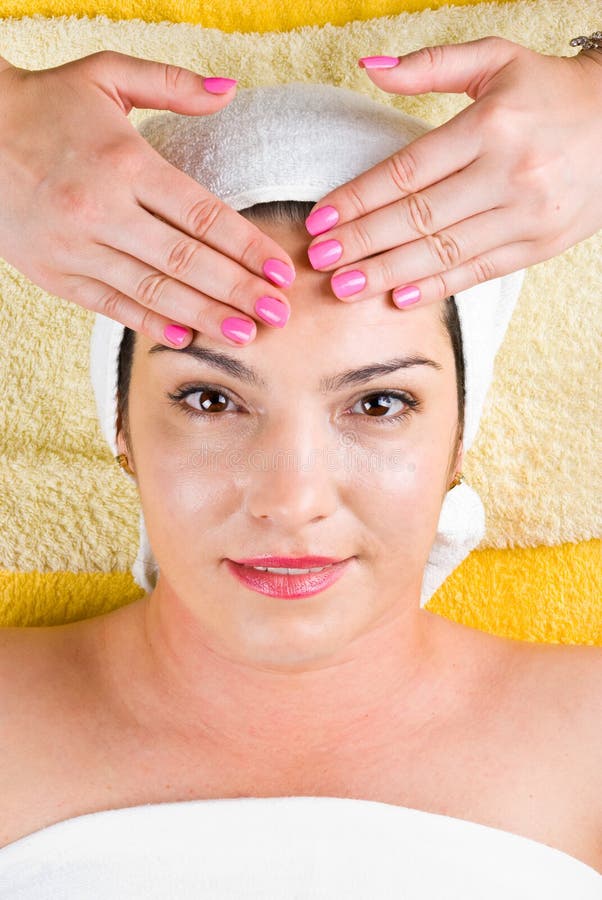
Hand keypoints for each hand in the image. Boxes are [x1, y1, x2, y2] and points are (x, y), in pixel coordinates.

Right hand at [0, 52, 295, 346]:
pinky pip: (112, 306)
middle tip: (280, 316)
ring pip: (153, 291)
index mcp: (124, 163)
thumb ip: (172, 84)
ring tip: (246, 335)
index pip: (202, 216)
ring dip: (205, 317)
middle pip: (185, 262)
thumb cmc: (48, 104)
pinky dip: (150, 322)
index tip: (282, 272)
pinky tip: (187, 337)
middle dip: (238, 292)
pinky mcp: (56, 275)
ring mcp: (77, 247)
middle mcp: (102, 210)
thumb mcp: (106, 75)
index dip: (247, 247)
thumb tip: (231, 90)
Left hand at [304, 36, 601, 307]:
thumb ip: (431, 65)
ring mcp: (526, 215)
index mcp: (491, 125)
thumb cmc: (550, 92)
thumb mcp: (496, 61)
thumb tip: (369, 66)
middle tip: (319, 262)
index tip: (320, 220)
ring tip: (344, 288)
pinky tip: (399, 298)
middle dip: (362, 242)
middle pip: (418, 217)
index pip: (407, 171)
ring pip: (444, 252)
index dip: (358, 199)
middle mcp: (509, 173)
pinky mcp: (539, 245)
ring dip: (388, 273)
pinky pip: (478, 272)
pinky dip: (437, 287)